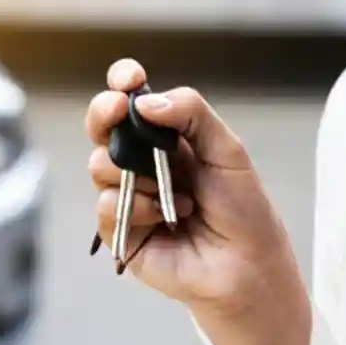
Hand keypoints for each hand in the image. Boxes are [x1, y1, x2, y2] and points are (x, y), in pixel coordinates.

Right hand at [87, 58, 305, 314]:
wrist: (247, 266)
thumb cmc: (243, 209)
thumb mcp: (228, 150)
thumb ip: (192, 114)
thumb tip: (145, 103)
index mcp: (167, 138)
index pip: (134, 102)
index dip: (123, 83)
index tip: (129, 78)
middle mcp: (142, 162)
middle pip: (102, 126)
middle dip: (104, 113)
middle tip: (117, 110)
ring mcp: (128, 195)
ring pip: (99, 164)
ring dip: (135, 173)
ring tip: (175, 194)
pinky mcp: (120, 230)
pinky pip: (104, 205)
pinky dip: (136, 208)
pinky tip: (165, 219)